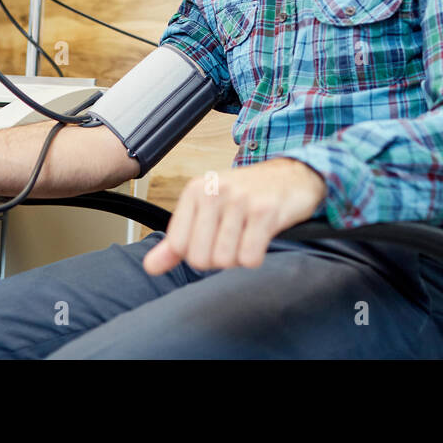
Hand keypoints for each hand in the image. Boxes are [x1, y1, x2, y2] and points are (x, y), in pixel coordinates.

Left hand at [142, 159, 326, 274]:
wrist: (291, 175)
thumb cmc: (247, 194)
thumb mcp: (206, 210)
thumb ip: (177, 241)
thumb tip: (150, 267)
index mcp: (196, 190)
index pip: (178, 245)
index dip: (196, 252)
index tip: (212, 237)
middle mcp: (216, 191)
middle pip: (201, 258)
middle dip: (219, 257)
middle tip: (233, 237)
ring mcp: (241, 200)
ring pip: (226, 260)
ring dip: (239, 256)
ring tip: (247, 234)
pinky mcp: (265, 211)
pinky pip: (250, 258)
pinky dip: (256, 256)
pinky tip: (261, 236)